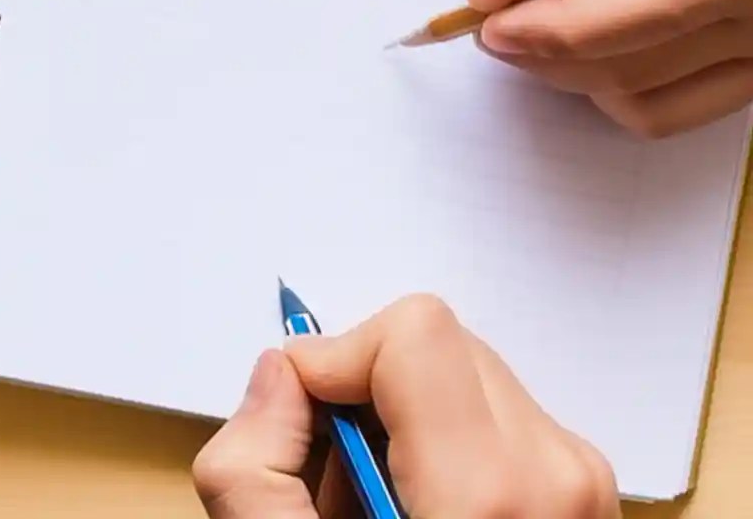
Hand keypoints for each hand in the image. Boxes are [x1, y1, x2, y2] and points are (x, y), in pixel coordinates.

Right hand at [191, 295, 619, 517]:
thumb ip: (252, 469)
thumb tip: (279, 376)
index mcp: (491, 496)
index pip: (413, 332)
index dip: (334, 360)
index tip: (300, 416)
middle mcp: (557, 477)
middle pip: (436, 345)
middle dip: (363, 396)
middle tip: (337, 482)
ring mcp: (580, 485)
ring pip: (462, 374)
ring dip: (400, 425)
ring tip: (382, 511)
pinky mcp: (582, 490)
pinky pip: (494, 416)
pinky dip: (441, 448)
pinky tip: (419, 515)